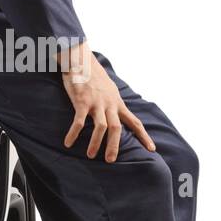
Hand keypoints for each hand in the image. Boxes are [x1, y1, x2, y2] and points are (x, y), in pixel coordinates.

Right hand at [60, 42, 156, 162]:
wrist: (82, 60)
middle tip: (111, 160)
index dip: (143, 136)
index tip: (152, 149)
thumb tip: (118, 115)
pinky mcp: (82, 101)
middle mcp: (109, 104)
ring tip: (91, 155)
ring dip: (96, 143)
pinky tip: (68, 143)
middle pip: (117, 128)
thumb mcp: (111, 90)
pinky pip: (78, 121)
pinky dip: (73, 133)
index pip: (135, 122)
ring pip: (100, 127)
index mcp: (118, 103)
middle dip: (115, 146)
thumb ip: (114, 103)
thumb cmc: (95, 77)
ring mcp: (96, 103)